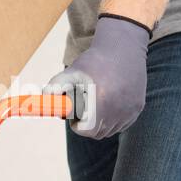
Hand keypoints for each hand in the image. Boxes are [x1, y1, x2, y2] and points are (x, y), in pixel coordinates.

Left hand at [44, 14, 150, 139]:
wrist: (123, 48)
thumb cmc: (94, 61)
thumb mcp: (71, 72)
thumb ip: (54, 88)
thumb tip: (42, 102)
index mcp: (101, 103)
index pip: (87, 130)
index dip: (78, 124)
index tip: (76, 112)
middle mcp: (118, 110)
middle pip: (98, 133)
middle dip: (88, 123)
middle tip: (85, 104)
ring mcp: (130, 110)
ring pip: (111, 129)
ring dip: (101, 121)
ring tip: (98, 100)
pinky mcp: (138, 108)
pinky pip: (123, 123)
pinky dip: (115, 117)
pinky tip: (111, 99)